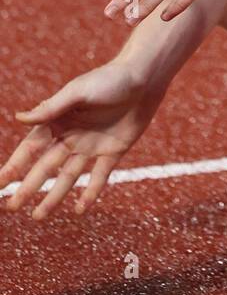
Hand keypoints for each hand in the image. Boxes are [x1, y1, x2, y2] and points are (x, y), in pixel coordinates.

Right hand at [0, 63, 164, 218]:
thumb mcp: (77, 92)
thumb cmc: (109, 79)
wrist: (145, 78)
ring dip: (54, 196)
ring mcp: (92, 145)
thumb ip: (50, 108)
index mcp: (58, 121)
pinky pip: (99, 177)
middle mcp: (72, 136)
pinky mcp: (113, 151)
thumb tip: (19, 119)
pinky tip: (79, 209)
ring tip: (38, 216)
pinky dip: (90, 193)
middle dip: (28, 187)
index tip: (0, 184)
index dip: (14, 166)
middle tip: (11, 207)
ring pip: (68, 177)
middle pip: (46, 167)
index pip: (30, 148)